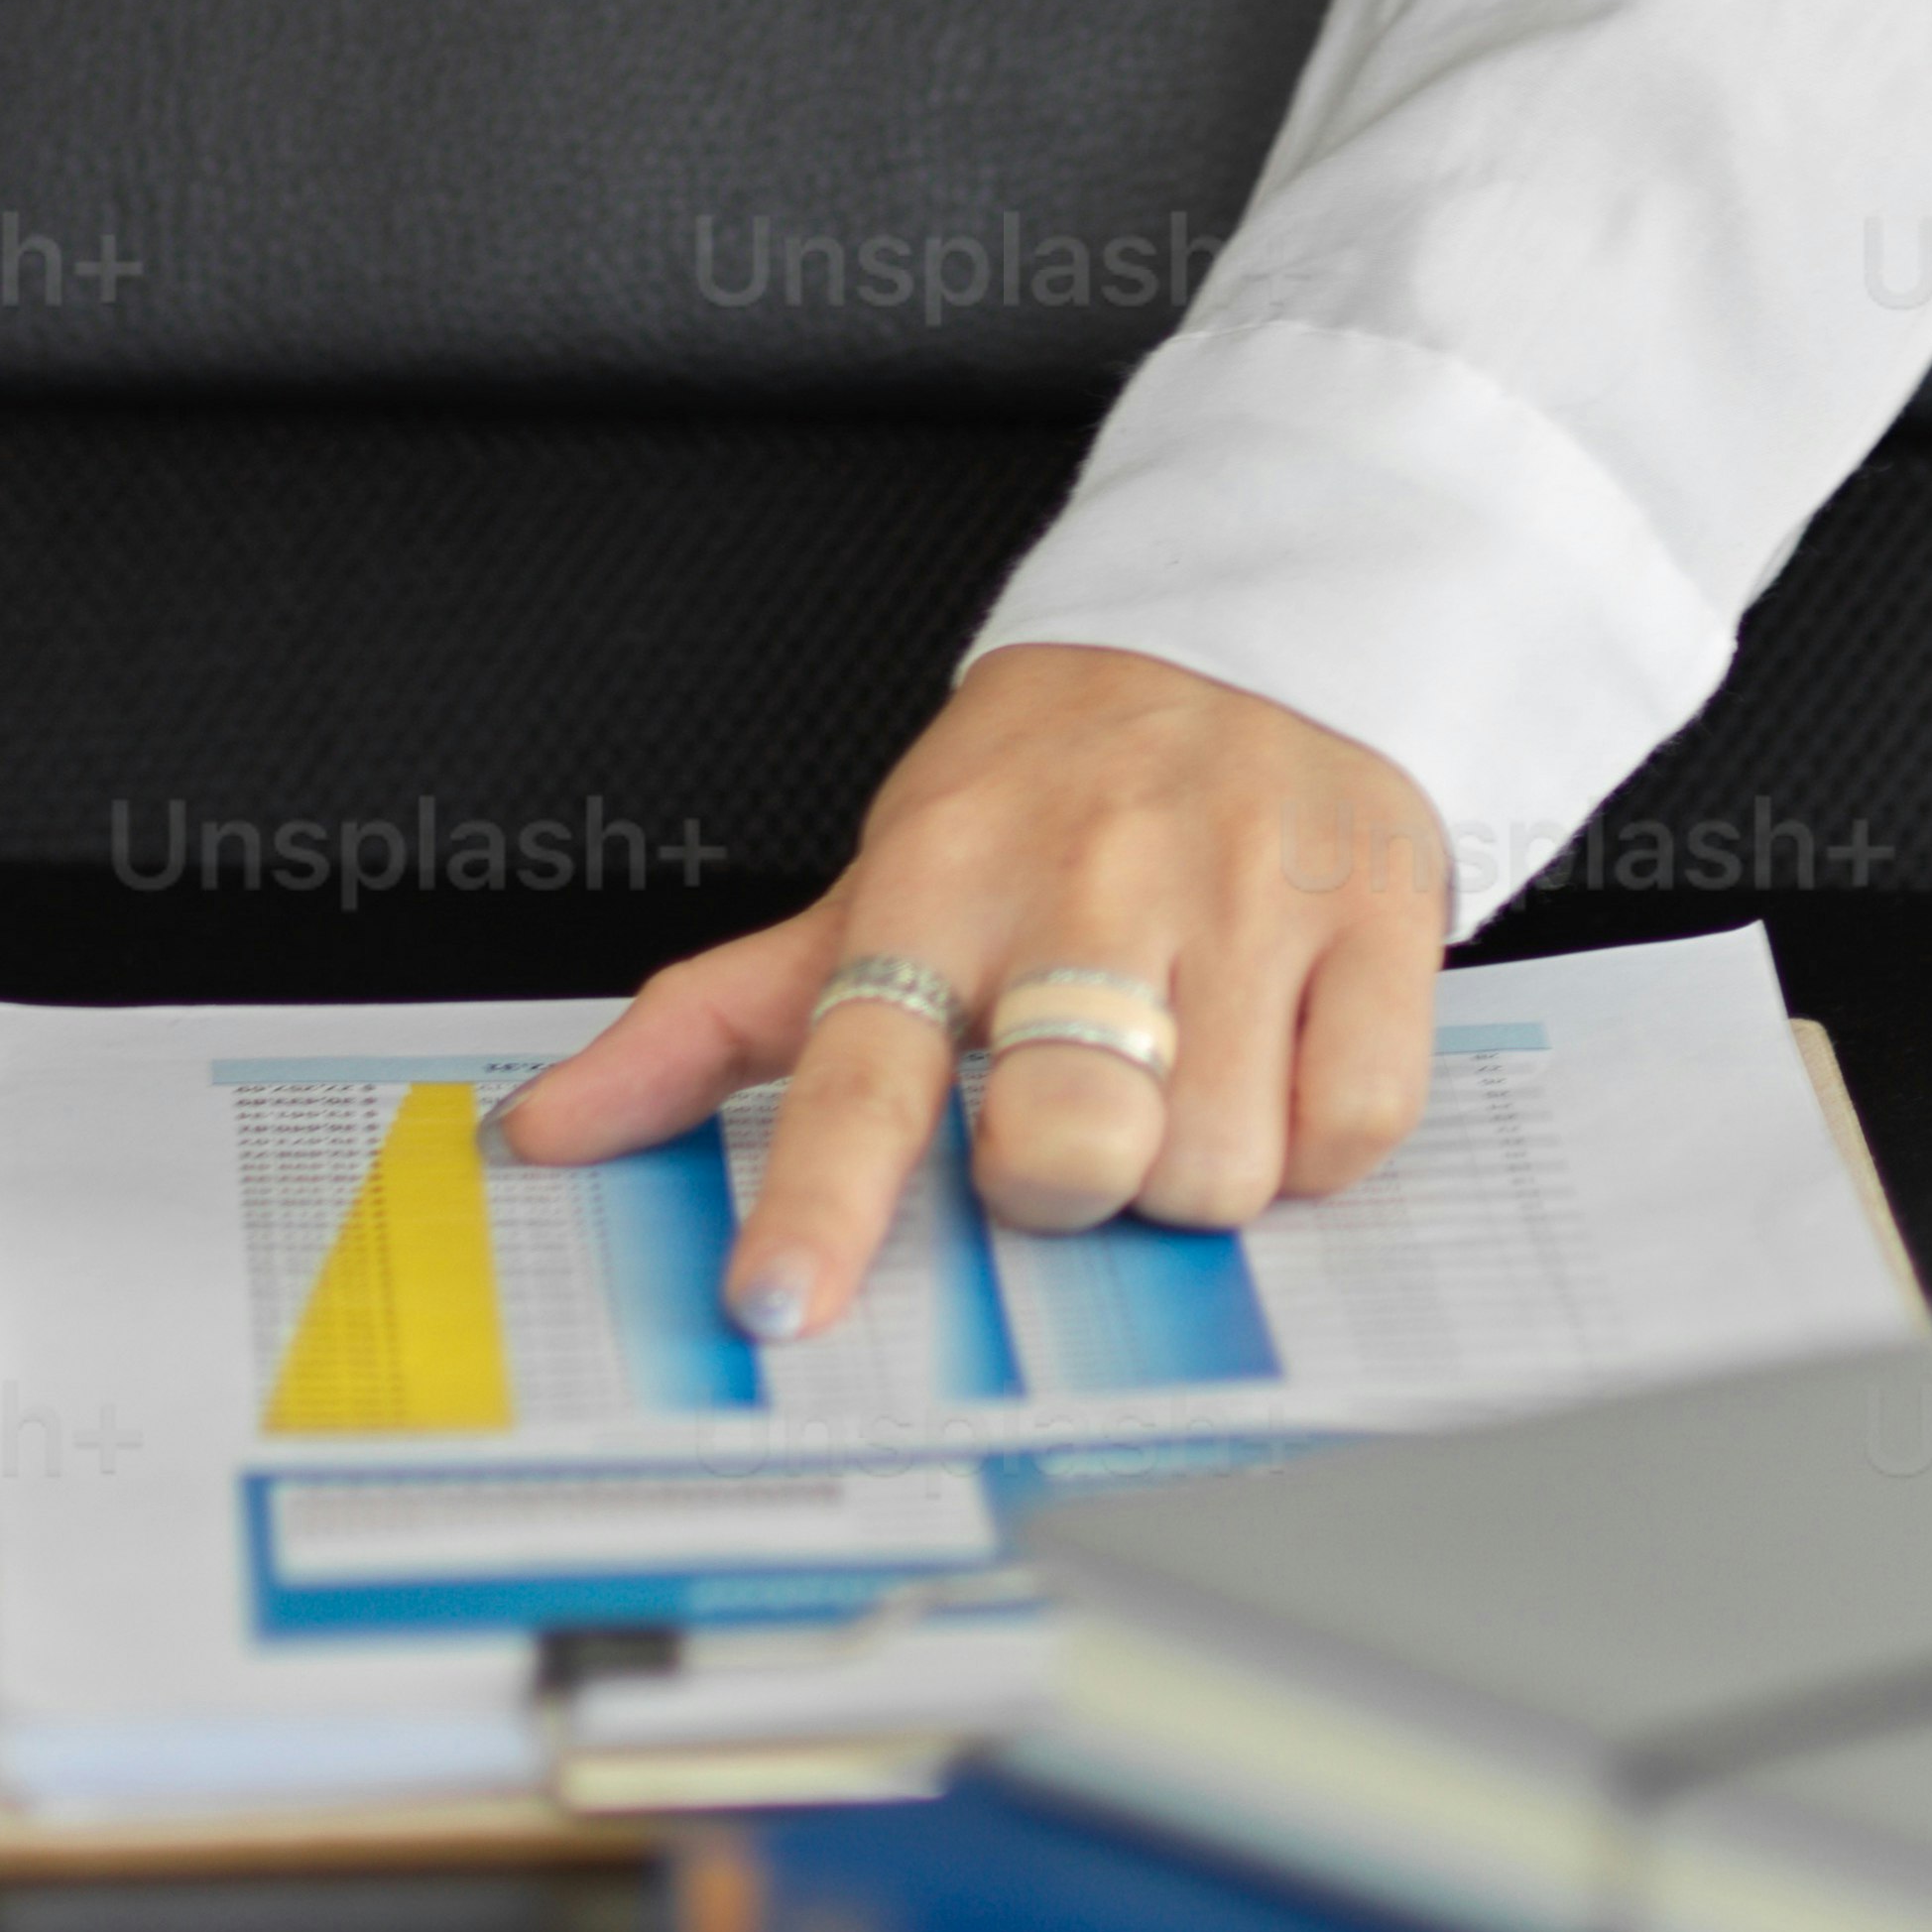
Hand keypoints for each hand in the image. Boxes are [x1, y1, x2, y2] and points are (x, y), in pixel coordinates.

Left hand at [495, 644, 1455, 1324]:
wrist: (1255, 625)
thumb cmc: (1049, 783)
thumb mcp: (877, 878)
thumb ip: (712, 1023)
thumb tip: (552, 1132)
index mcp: (943, 883)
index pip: (864, 1066)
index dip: (823, 1200)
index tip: (780, 1306)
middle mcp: (1092, 884)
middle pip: (1068, 1142)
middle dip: (1065, 1179)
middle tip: (1069, 1118)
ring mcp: (1248, 898)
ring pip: (1215, 1165)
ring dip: (1198, 1167)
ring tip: (1183, 1068)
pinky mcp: (1380, 917)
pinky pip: (1353, 1128)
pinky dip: (1319, 1139)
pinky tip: (1281, 1062)